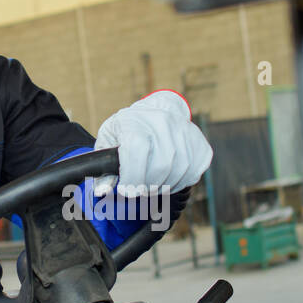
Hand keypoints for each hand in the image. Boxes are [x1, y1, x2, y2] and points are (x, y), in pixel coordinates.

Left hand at [92, 89, 212, 197]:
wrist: (158, 111)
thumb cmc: (128, 128)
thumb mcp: (108, 140)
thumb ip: (103, 167)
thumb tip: (101, 192)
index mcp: (137, 121)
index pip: (137, 151)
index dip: (132, 177)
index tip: (126, 189)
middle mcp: (164, 123)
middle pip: (160, 167)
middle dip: (147, 186)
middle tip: (139, 188)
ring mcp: (186, 133)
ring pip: (178, 173)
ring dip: (162, 186)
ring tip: (152, 183)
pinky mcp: (201, 145)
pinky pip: (192, 174)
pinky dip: (179, 184)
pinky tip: (168, 178)